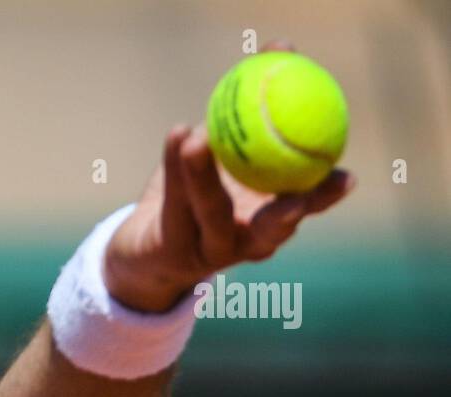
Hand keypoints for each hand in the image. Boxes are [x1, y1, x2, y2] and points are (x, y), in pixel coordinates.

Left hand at [103, 44, 354, 312]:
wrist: (148, 247)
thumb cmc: (200, 191)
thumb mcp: (230, 149)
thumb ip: (256, 109)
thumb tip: (282, 48)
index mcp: (270, 219)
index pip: (306, 208)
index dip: (327, 194)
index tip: (346, 177)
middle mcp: (244, 242)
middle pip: (270, 230)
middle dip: (286, 213)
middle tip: (293, 194)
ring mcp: (205, 250)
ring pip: (210, 214)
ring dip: (205, 178)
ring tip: (199, 141)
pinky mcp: (170, 249)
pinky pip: (174, 203)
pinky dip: (174, 167)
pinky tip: (177, 133)